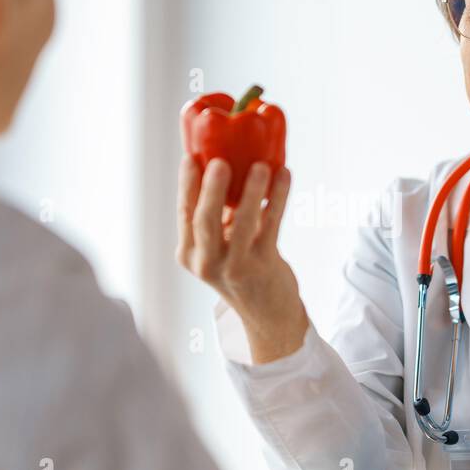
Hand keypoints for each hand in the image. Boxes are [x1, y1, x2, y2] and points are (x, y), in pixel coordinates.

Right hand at [176, 153, 309, 363]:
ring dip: (251, 191)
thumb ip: (219, 213)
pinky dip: (278, 199)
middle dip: (210, 189)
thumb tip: (229, 161)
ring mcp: (235, 266)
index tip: (190, 156)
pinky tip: (285, 176)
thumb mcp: (221, 244)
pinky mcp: (263, 266)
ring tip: (261, 166)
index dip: (187, 185)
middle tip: (219, 160)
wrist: (267, 313)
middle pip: (204, 220)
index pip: (184, 214)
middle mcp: (207, 262)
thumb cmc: (242, 267)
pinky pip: (271, 225)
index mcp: (190, 253)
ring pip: (241, 223)